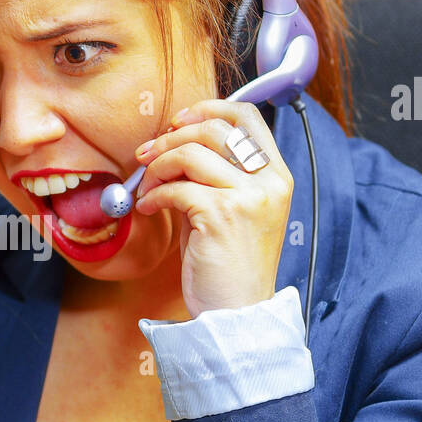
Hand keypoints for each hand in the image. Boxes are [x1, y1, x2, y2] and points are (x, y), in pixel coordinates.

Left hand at [133, 100, 292, 316]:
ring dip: (157, 167)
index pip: (247, 116)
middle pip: (213, 128)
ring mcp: (248, 197)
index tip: (176, 123)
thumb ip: (212, 173)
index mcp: (276, 175)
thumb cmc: (226, 263)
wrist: (235, 313)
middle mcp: (269, 181)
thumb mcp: (228, 209)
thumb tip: (172, 140)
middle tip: (145, 156)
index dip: (207, 108)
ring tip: (146, 188)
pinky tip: (148, 208)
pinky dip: (154, 195)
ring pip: (191, 153)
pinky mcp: (222, 215)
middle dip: (169, 138)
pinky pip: (176, 188)